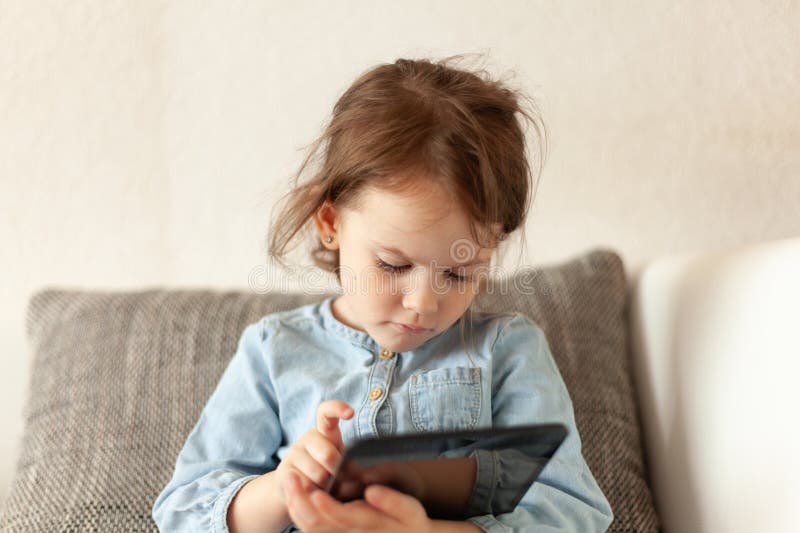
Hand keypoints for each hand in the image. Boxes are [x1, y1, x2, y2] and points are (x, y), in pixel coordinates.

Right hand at [274, 400, 353, 502]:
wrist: (296, 486)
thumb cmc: (324, 469)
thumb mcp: (335, 458)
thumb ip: (337, 453)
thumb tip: (329, 456)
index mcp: (325, 431)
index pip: (327, 412)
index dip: (338, 409)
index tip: (350, 413)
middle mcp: (308, 437)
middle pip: (329, 455)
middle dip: (333, 470)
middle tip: (328, 472)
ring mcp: (293, 453)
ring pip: (319, 474)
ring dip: (322, 484)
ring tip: (316, 481)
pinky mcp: (283, 470)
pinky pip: (305, 485)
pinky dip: (310, 492)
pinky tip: (305, 487)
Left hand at [282, 470, 433, 532]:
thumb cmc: (411, 522)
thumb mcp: (410, 510)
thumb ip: (392, 501)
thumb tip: (372, 491)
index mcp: (364, 523)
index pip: (338, 517)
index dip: (323, 504)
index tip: (312, 488)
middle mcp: (347, 532)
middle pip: (315, 523)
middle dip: (299, 500)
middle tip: (287, 475)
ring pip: (309, 526)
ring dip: (295, 505)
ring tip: (287, 480)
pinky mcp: (337, 531)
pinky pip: (312, 526)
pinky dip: (299, 511)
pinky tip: (293, 494)